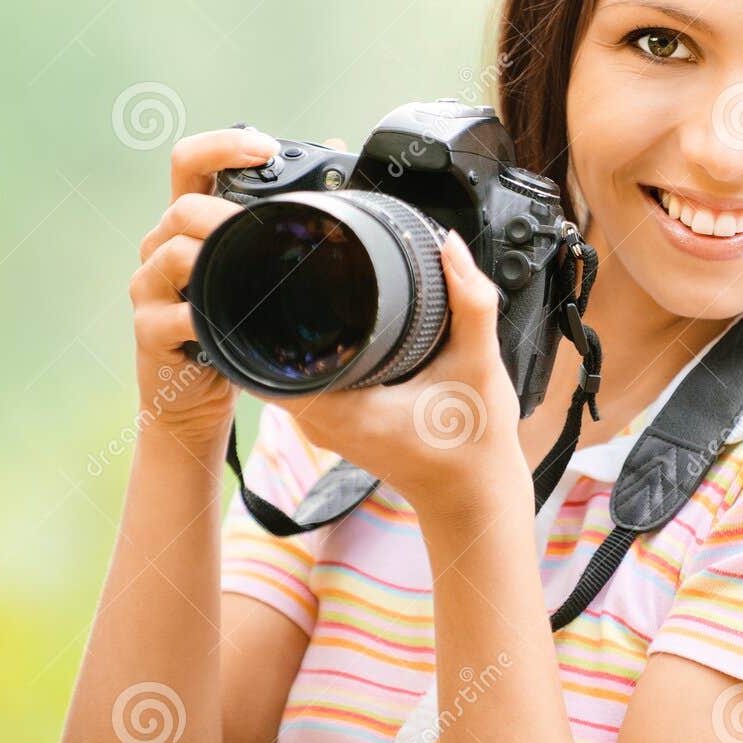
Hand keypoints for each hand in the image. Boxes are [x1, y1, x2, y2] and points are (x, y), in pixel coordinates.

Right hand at [129, 126, 280, 448]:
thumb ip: (284, 217)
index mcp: (189, 222)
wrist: (195, 396)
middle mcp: (161, 245)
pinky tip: (230, 326)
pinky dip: (205, 319)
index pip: (190, 162)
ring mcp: (149, 286)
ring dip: (216, 260)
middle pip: (183, 205)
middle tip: (268, 228)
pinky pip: (175, 315)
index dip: (223, 146)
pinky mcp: (148, 329)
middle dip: (227, 212)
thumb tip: (338, 152)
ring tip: (251, 275)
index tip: (266, 149)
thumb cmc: (234, 324)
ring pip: (174, 253)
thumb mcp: (259, 266)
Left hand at [263, 229, 527, 523]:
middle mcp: (321, 421)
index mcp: (341, 410)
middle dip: (277, 308)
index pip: (265, 355)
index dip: (262, 308)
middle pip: (268, 354)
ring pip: (286, 366)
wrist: (476, 497)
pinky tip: (336, 323)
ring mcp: (327, 425)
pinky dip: (316, 350)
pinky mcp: (339, 422)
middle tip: (294, 261)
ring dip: (293, 330)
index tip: (275, 270)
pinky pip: (308, 377)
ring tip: (309, 283)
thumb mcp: (480, 366)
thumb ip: (470, 302)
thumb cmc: (476, 446)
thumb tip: (448, 244)